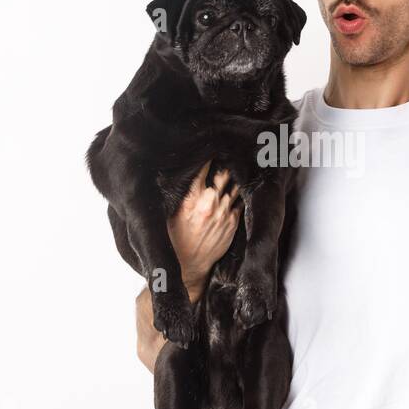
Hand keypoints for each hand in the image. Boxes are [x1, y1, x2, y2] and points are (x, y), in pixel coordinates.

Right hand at [167, 159, 240, 301]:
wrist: (189, 267)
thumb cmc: (174, 239)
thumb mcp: (168, 213)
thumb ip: (178, 193)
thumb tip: (176, 172)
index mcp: (192, 200)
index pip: (202, 169)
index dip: (207, 154)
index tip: (209, 141)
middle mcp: (211, 204)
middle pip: (224, 174)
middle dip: (226, 161)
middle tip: (230, 146)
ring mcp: (225, 213)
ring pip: (235, 186)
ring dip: (235, 175)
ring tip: (240, 161)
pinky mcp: (233, 222)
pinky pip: (239, 201)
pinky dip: (238, 192)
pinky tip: (240, 183)